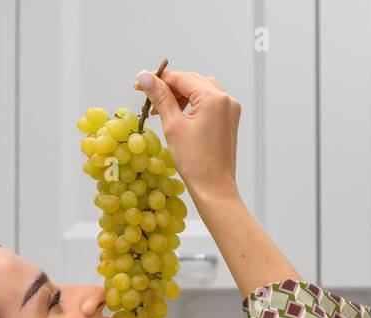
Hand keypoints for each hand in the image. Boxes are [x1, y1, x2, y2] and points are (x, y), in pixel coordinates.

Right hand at [134, 69, 239, 204]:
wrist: (214, 188)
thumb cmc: (194, 162)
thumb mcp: (173, 126)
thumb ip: (160, 98)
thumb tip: (145, 77)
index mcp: (214, 98)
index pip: (182, 78)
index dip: (159, 79)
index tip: (140, 83)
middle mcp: (226, 99)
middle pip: (192, 81)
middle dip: (169, 86)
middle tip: (148, 96)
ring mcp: (230, 109)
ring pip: (201, 90)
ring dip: (180, 94)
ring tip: (161, 108)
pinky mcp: (229, 119)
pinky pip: (209, 102)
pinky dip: (192, 104)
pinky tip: (178, 114)